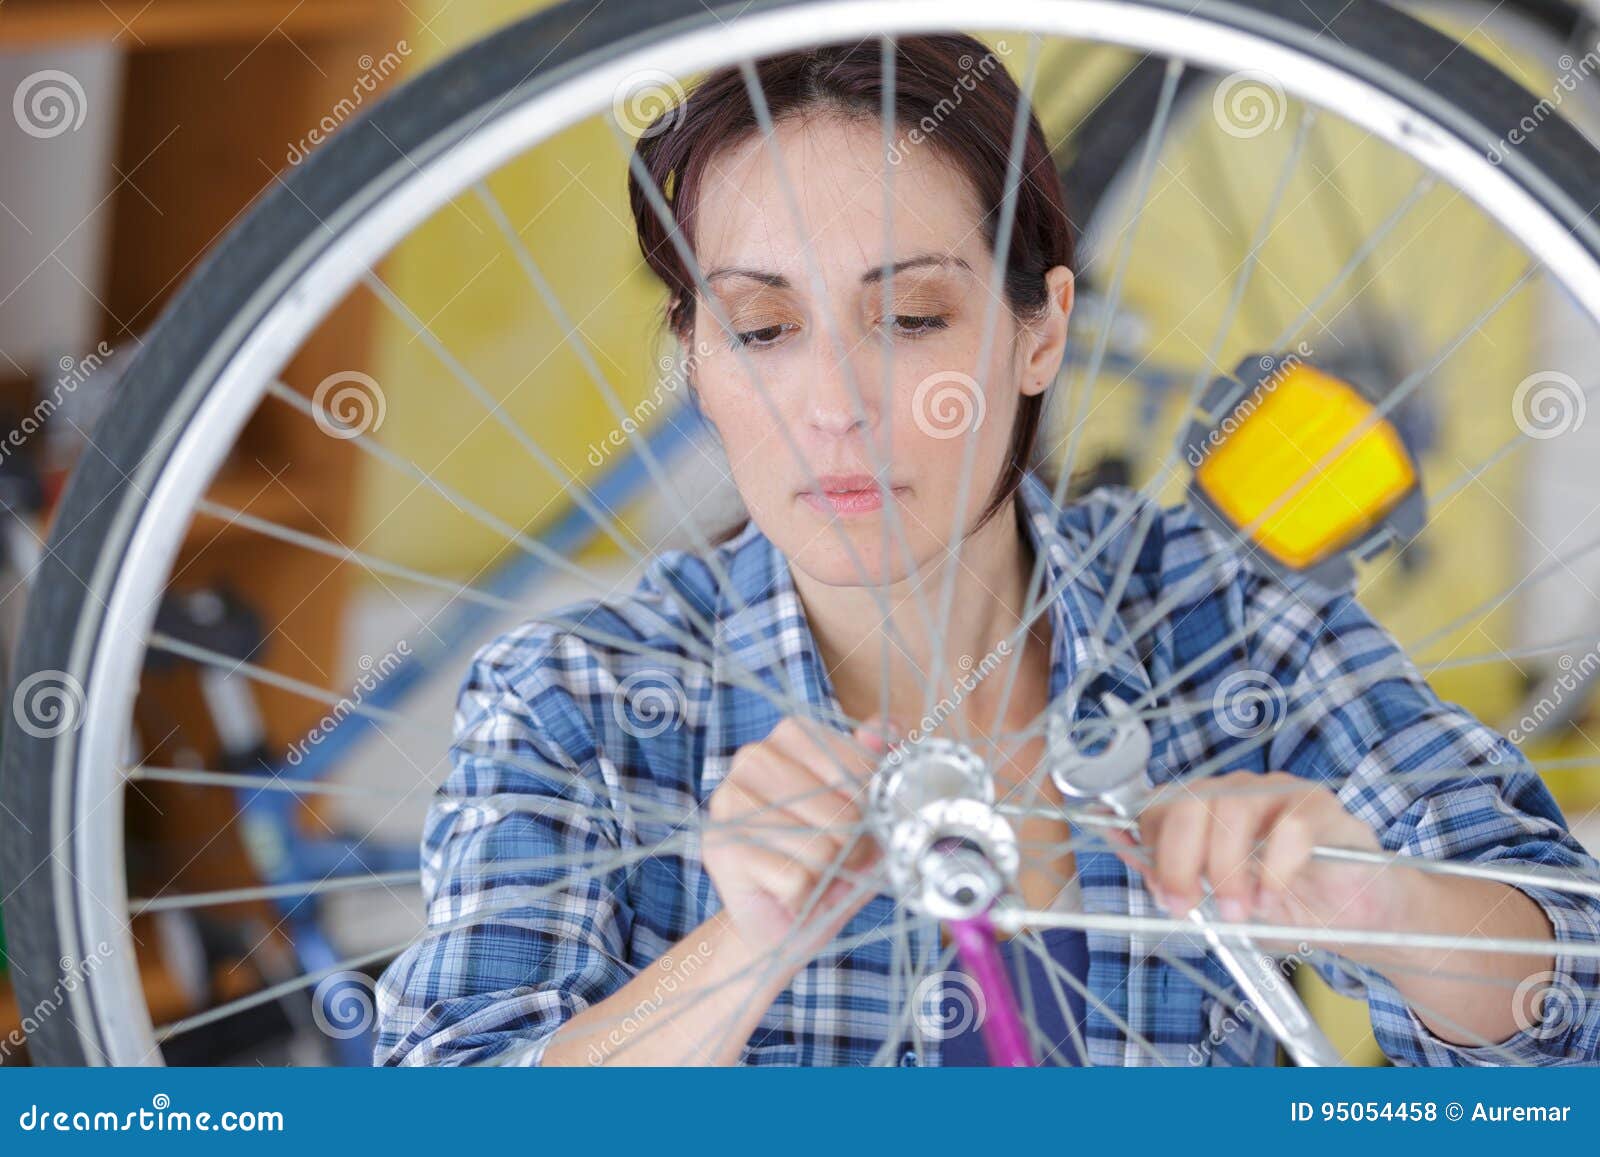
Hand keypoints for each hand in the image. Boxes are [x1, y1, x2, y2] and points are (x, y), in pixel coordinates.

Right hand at [703, 717, 889, 960]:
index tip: (859, 825)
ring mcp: (730, 799)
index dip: (873, 809)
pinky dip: (805, 896)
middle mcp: (754, 756)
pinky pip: (797, 878)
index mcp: (792, 735)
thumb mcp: (866, 811)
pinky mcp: (722, 846)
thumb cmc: (828, 860)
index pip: (861, 767)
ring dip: (829, 874)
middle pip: (844, 809)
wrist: (785, 921)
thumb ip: (876, 767)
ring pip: (822, 846)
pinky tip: (790, 893)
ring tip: (813, 876)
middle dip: (853, 847)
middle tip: (835, 860)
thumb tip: (889, 727)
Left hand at [1107, 771, 1397, 937]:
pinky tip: (1273, 899)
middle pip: (1187, 803)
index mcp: (1204, 809)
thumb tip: (1120, 847)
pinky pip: (1291, 827)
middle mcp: (1236, 792)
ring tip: (1237, 910)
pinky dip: (1274, 869)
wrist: (1359, 919)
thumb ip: (1171, 874)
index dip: (1150, 848)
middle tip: (1186, 907)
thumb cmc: (1287, 905)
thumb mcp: (1220, 902)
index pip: (1158, 806)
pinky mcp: (1322, 808)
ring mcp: (1279, 794)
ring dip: (1226, 868)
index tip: (1162, 894)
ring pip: (1232, 809)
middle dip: (1177, 860)